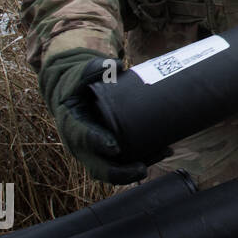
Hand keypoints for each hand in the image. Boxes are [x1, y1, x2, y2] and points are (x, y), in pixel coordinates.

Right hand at [38, 48, 150, 183]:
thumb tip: (116, 64)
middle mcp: (81, 144)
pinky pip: (126, 162)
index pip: (82, 138)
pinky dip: (145, 158)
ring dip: (138, 167)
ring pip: (115, 169)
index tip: (115, 147)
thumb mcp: (81, 74)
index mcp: (72, 124)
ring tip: (163, 152)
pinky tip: (165, 149)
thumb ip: (94, 68)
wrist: (77, 91)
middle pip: (98, 167)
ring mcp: (96, 151)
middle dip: (120, 173)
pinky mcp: (110, 151)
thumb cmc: (79, 82)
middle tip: (142, 169)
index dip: (97, 144)